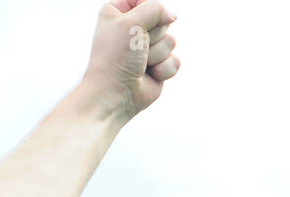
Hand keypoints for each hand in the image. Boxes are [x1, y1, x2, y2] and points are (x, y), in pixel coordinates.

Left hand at [81, 0, 178, 120]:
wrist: (115, 94)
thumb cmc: (116, 58)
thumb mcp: (132, 22)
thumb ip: (156, 9)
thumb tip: (173, 16)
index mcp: (119, 12)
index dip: (149, 10)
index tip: (135, 25)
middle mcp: (133, 29)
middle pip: (162, 20)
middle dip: (153, 36)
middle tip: (137, 47)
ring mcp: (147, 49)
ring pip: (171, 41)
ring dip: (157, 54)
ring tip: (141, 63)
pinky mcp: (158, 66)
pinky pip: (175, 60)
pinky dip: (164, 69)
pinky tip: (150, 75)